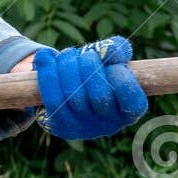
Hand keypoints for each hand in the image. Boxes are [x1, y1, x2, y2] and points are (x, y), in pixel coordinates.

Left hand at [31, 37, 148, 140]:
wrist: (69, 88)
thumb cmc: (97, 71)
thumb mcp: (111, 59)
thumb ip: (118, 49)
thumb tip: (112, 51)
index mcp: (130, 111)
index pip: (131, 101)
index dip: (121, 78)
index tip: (113, 63)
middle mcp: (110, 125)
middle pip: (100, 96)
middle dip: (90, 67)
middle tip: (87, 54)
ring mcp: (85, 128)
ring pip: (74, 96)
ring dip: (68, 66)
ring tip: (68, 55)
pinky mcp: (61, 126)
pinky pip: (53, 100)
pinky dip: (47, 73)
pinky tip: (46, 57)